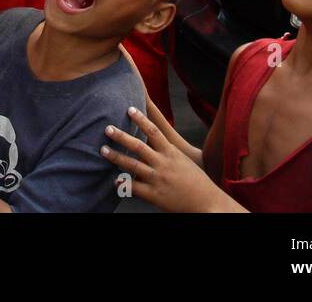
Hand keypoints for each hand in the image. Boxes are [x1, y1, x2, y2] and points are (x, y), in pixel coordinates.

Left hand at [100, 106, 236, 212]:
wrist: (209, 203)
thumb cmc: (196, 180)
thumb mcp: (182, 160)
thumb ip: (166, 150)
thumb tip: (150, 138)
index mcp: (171, 153)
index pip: (154, 131)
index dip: (141, 119)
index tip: (129, 108)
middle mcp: (164, 164)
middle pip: (139, 146)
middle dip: (121, 136)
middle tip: (107, 128)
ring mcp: (158, 179)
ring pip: (133, 165)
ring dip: (116, 157)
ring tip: (102, 150)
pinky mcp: (155, 195)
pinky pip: (135, 188)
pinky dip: (123, 183)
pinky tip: (114, 180)